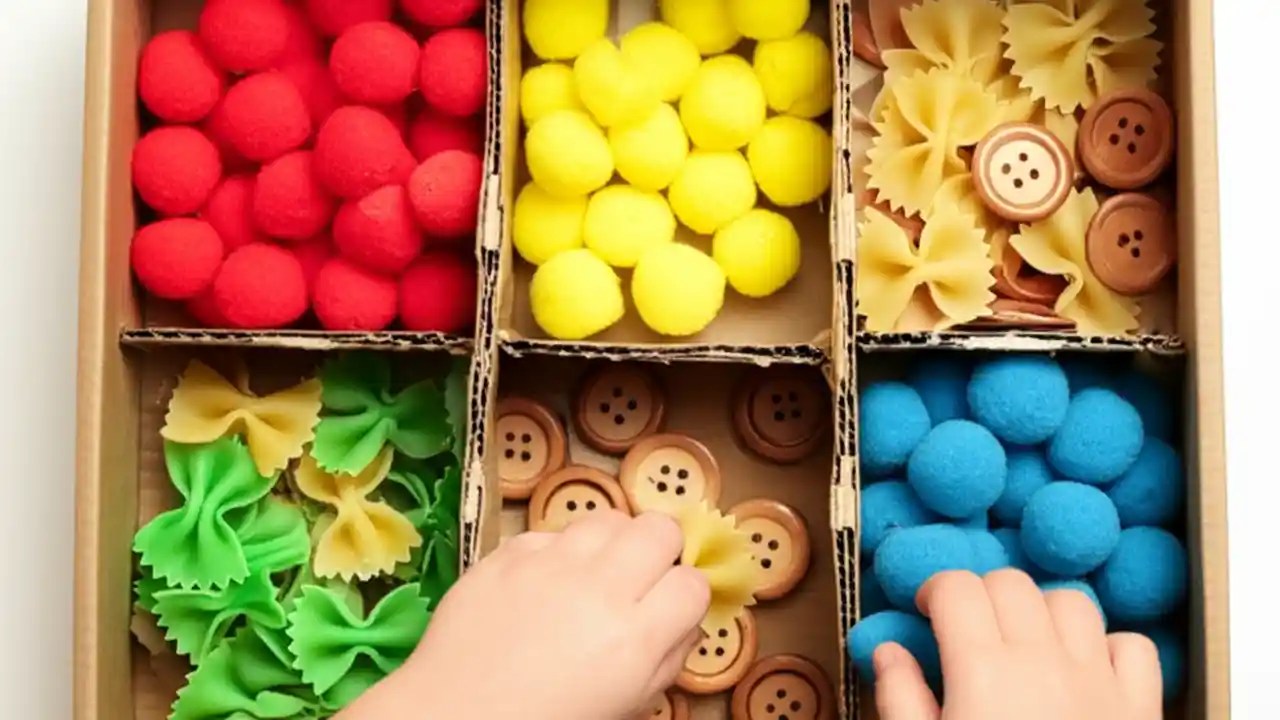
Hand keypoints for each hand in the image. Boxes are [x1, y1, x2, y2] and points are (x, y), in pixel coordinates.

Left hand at [340, 511, 710, 719]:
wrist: (455, 715)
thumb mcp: (626, 704)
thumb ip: (666, 659)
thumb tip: (684, 619)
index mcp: (633, 639)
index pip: (692, 584)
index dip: (686, 595)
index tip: (671, 607)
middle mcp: (598, 589)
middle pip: (659, 529)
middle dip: (660, 551)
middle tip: (641, 577)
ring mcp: (549, 563)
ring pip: (608, 516)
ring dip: (611, 541)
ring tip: (595, 571)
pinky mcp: (508, 551)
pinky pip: (553, 530)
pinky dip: (558, 551)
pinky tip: (545, 582)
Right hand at [875, 569, 1161, 719]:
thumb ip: (902, 698)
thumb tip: (889, 652)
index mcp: (982, 671)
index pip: (957, 587)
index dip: (935, 589)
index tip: (926, 610)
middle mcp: (1043, 661)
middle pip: (1010, 583)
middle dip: (982, 594)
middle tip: (966, 626)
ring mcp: (1098, 681)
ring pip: (1072, 602)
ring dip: (1042, 609)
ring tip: (1024, 639)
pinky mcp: (1139, 708)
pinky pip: (1133, 647)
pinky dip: (1109, 645)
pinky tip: (1085, 667)